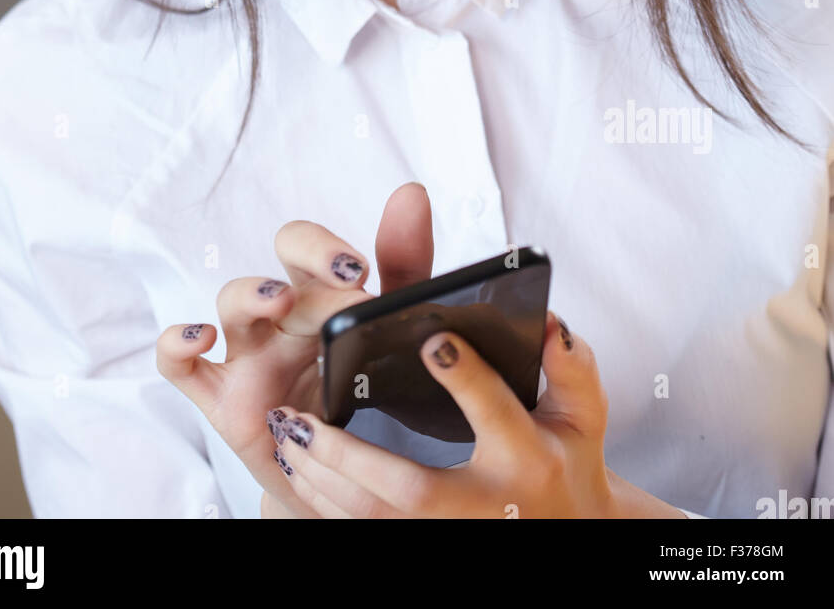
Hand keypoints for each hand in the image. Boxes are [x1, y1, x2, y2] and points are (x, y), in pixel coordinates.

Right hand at [156, 181, 433, 516]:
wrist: (345, 477)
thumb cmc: (360, 395)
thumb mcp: (386, 334)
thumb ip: (403, 269)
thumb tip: (411, 195)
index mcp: (322, 297)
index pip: (312, 247)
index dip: (328, 248)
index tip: (361, 270)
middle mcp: (283, 318)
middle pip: (280, 260)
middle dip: (311, 255)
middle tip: (346, 275)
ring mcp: (248, 354)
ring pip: (233, 302)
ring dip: (254, 293)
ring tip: (280, 301)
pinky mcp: (221, 398)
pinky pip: (179, 366)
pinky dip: (177, 344)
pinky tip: (203, 339)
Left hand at [264, 314, 688, 518]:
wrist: (571, 530)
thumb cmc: (566, 459)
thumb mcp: (582, 413)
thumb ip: (570, 365)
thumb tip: (548, 322)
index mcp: (530, 458)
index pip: (497, 414)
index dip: (466, 377)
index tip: (432, 340)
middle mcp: (488, 505)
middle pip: (413, 490)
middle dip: (352, 456)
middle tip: (305, 417)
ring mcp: (454, 536)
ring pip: (376, 521)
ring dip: (324, 481)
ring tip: (288, 435)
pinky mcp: (430, 548)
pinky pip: (367, 535)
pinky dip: (326, 506)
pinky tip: (299, 471)